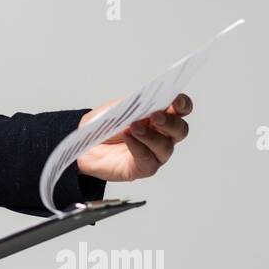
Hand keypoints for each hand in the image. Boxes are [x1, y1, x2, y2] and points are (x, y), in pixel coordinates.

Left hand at [74, 93, 192, 183]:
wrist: (85, 142)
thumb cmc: (105, 124)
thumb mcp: (117, 108)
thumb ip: (133, 106)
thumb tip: (145, 105)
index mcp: (161, 114)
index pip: (181, 109)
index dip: (183, 104)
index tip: (177, 100)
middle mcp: (163, 135)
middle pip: (179, 129)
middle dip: (170, 122)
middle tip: (155, 116)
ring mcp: (155, 153)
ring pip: (165, 147)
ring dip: (150, 136)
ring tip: (133, 127)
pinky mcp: (143, 168)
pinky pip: (148, 160)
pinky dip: (138, 147)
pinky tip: (128, 137)